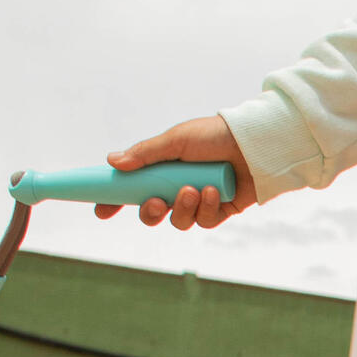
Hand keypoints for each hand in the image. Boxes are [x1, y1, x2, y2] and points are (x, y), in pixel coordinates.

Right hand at [97, 117, 254, 228]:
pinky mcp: (219, 211)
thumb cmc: (215, 135)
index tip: (101, 211)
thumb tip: (113, 162)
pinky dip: (206, 208)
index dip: (115, 201)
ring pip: (178, 221)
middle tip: (157, 203)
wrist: (254, 142)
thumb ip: (145, 153)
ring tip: (195, 190)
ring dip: (183, 208)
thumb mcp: (176, 139)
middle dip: (150, 213)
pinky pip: (203, 221)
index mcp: (162, 169)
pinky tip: (215, 192)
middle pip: (152, 212)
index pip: (132, 189)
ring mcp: (198, 201)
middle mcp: (177, 186)